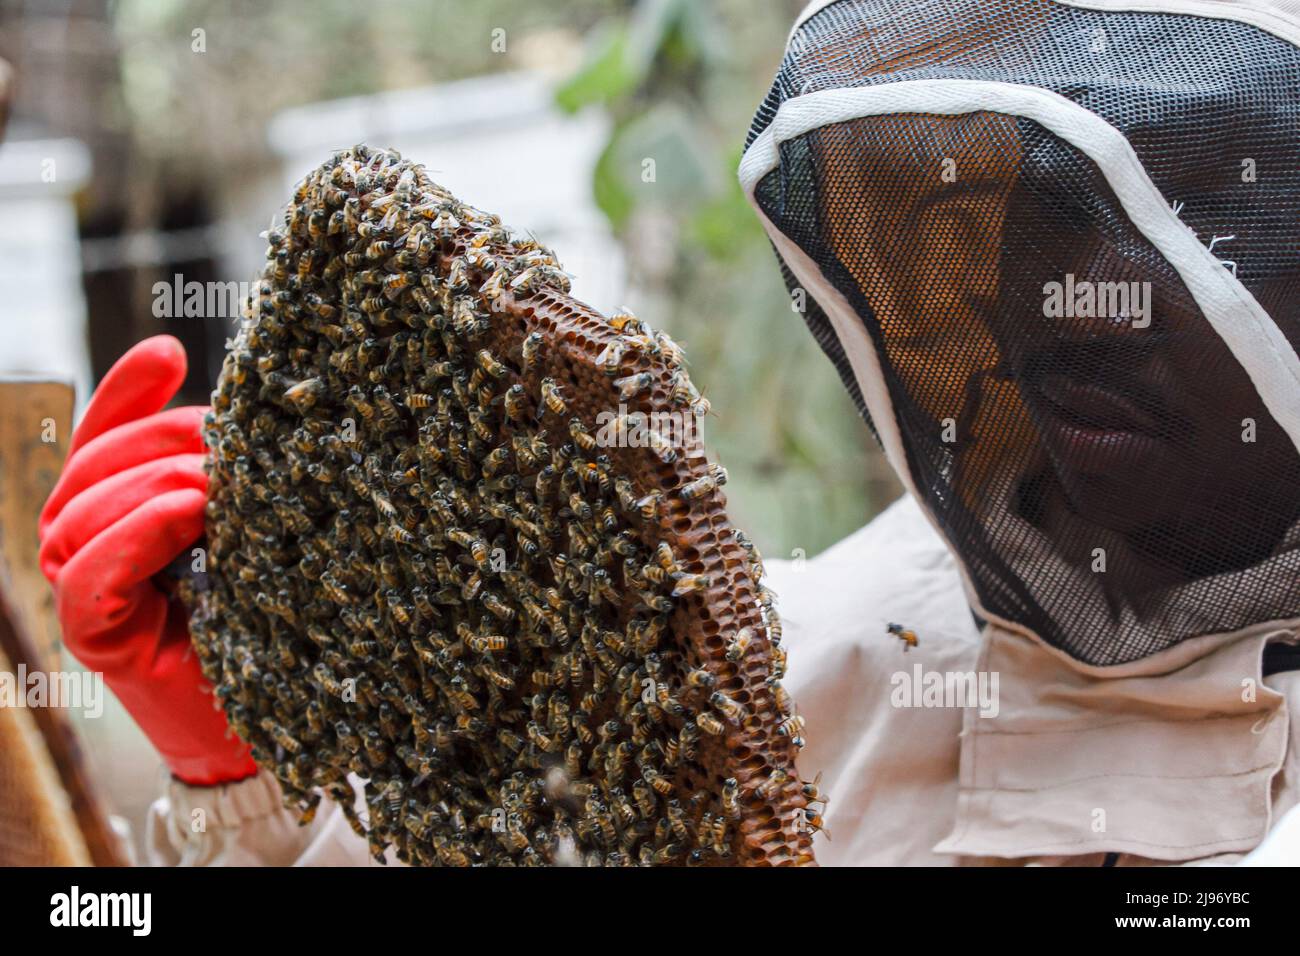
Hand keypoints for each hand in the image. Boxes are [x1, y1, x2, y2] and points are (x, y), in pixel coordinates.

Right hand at [38, 335, 256, 785]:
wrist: (277, 715)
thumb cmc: (273, 615)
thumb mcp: (256, 526)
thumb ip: (233, 475)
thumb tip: (248, 408)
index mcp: (123, 509)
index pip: (106, 435)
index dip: (127, 390)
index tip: (169, 351)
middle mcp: (90, 544)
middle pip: (97, 464)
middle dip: (160, 442)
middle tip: (226, 445)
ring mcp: (86, 591)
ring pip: (83, 512)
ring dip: (155, 487)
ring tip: (218, 487)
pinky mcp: (96, 639)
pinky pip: (89, 576)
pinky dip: (136, 536)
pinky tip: (191, 517)